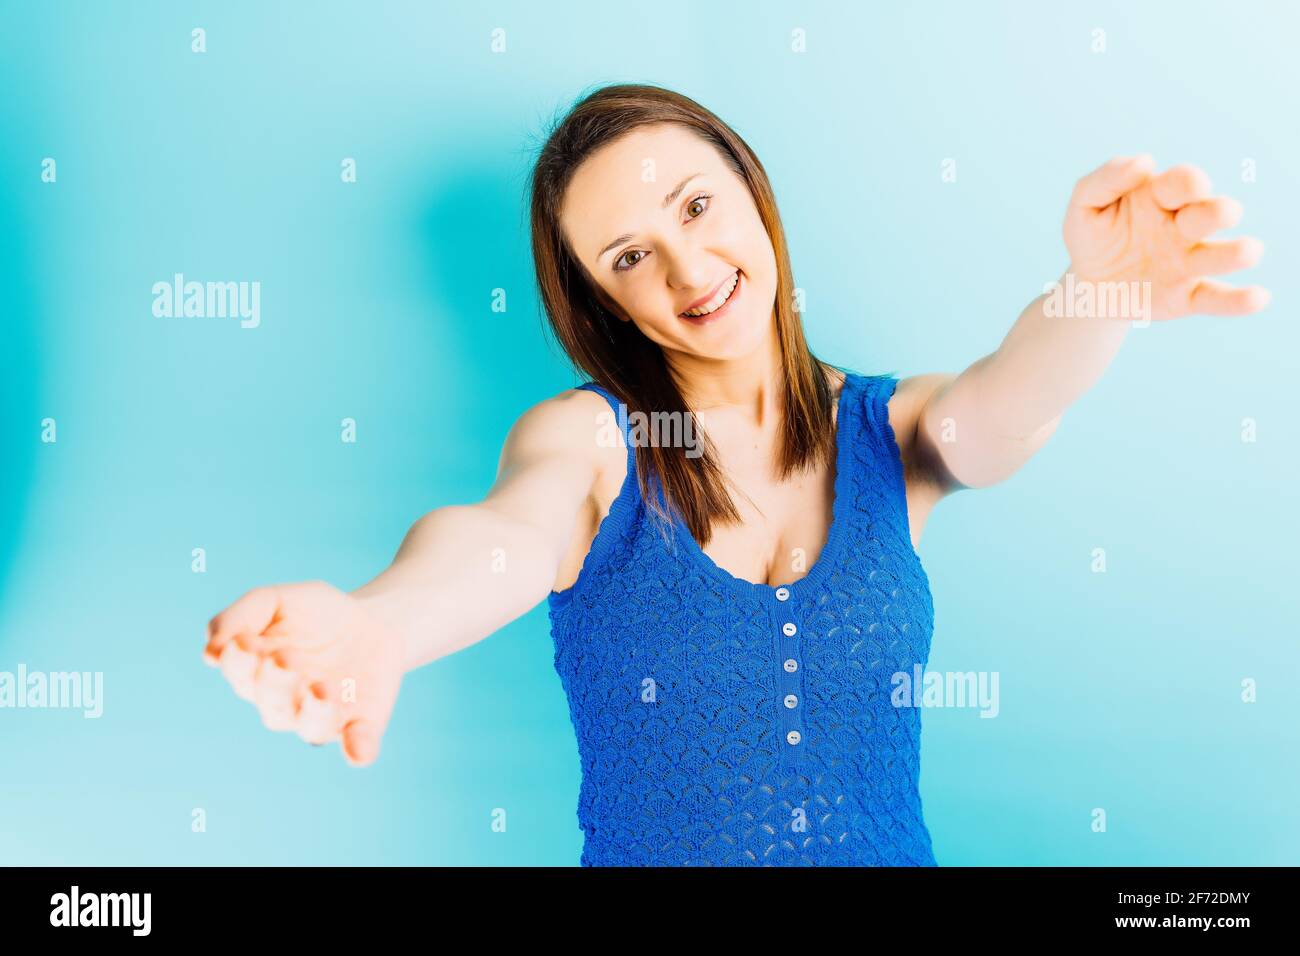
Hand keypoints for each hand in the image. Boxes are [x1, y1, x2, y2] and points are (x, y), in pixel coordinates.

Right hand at [204, 580, 404, 766]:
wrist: (372, 620)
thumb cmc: (314, 613)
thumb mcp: (277, 600)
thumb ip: (242, 615)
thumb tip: (211, 652)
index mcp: (257, 675)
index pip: (239, 674)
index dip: (240, 662)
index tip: (246, 642)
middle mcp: (286, 704)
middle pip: (273, 705)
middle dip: (278, 684)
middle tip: (286, 659)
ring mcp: (325, 716)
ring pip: (312, 728)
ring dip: (316, 712)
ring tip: (321, 689)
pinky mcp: (363, 723)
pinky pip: (360, 744)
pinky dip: (359, 749)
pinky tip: (358, 751)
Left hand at [1062, 155, 1268, 320]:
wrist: (1086, 286)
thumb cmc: (1092, 236)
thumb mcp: (1085, 204)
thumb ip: (1106, 179)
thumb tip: (1143, 162)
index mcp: (1162, 198)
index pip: (1185, 182)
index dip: (1190, 182)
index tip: (1190, 186)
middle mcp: (1184, 227)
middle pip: (1213, 213)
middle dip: (1218, 212)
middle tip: (1212, 217)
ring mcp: (1188, 262)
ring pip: (1221, 255)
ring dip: (1236, 252)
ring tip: (1247, 252)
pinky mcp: (1187, 297)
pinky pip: (1216, 298)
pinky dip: (1238, 300)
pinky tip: (1256, 298)